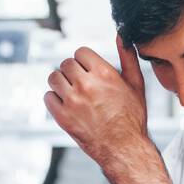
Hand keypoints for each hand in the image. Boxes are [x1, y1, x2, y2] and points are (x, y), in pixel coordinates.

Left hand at [44, 38, 171, 183]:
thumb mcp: (136, 84)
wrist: (124, 148)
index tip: (87, 69)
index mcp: (104, 73)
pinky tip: (65, 104)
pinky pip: (47, 98)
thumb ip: (128, 57)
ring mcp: (72, 101)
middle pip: (65, 64)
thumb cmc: (132, 117)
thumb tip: (121, 35)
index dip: (83, 60)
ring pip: (53, 78)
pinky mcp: (62, 117)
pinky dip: (53, 99)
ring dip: (60, 83)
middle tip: (79, 83)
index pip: (80, 52)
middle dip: (71, 71)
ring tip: (70, 92)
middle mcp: (86, 85)